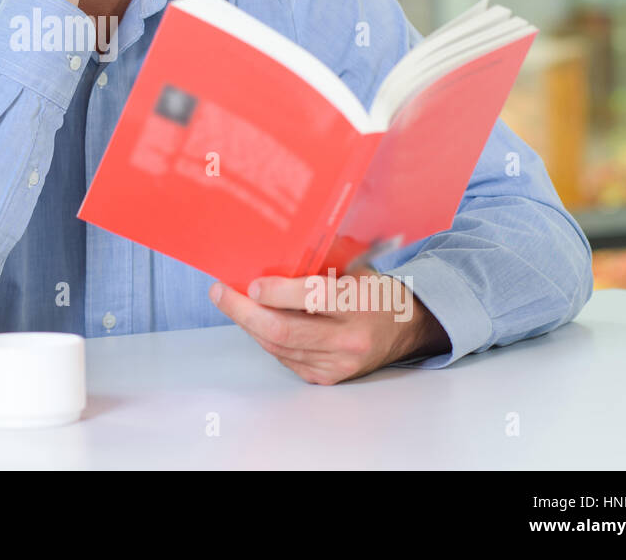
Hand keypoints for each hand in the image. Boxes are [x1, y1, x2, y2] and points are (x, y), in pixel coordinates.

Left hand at [209, 269, 450, 384]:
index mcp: (360, 304)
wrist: (405, 328)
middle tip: (220, 292)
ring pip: (278, 346)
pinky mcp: (327, 377)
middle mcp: (349, 339)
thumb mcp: (355, 267)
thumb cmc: (373, 290)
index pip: (313, 298)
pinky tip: (253, 320)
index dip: (277, 292)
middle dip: (243, 311)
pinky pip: (284, 357)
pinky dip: (264, 338)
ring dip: (248, 324)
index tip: (252, 284)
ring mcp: (337, 364)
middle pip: (284, 330)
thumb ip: (319, 262)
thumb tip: (272, 247)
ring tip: (229, 302)